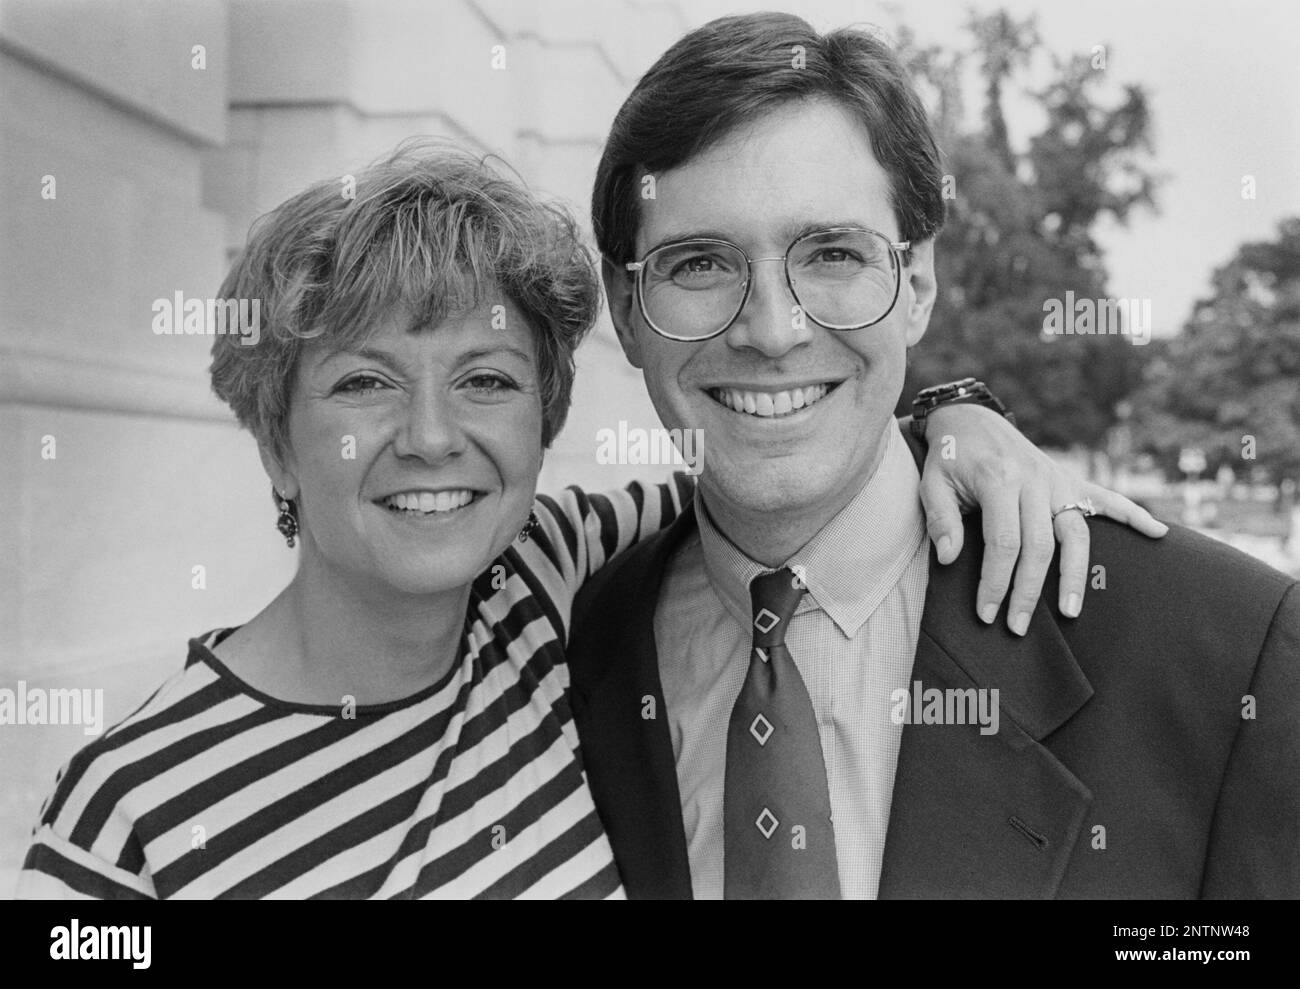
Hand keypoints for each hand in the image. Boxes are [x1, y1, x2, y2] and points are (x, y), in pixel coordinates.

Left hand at [918, 403, 1167, 634]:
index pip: (1003, 543)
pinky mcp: (1068, 480)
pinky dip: (1133, 515)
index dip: (995, 582)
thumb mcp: (931, 482)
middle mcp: (1034, 481)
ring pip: (1075, 533)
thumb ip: (941, 519)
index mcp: (998, 481)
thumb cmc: (949, 457)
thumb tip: (950, 558)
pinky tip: (1159, 533)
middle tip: (1018, 627)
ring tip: (1071, 611)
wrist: (971, 418)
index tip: (987, 613)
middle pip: (1040, 546)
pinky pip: (1106, 500)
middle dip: (1029, 591)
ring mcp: (1056, 481)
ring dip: (1075, 574)